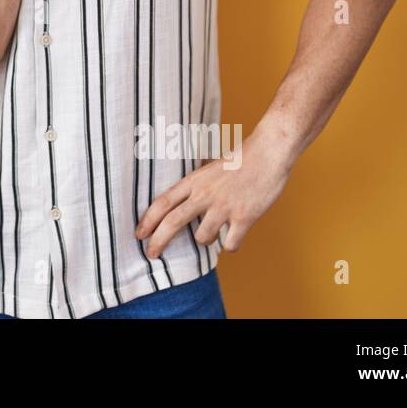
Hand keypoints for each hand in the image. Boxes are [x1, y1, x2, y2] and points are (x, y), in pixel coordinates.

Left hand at [133, 128, 295, 257]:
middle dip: (158, 241)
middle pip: (173, 222)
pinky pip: (230, 244)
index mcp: (194, 182)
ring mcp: (224, 207)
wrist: (268, 153)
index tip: (139, 234)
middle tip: (151, 254)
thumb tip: (180, 203)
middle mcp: (205, 194)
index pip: (162, 202)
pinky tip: (234, 237)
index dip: (147, 220)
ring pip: (202, 238)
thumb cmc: (240, 161)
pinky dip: (231, 246)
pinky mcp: (245, 217)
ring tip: (215, 231)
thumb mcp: (209, 170)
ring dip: (206, 240)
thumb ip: (194, 187)